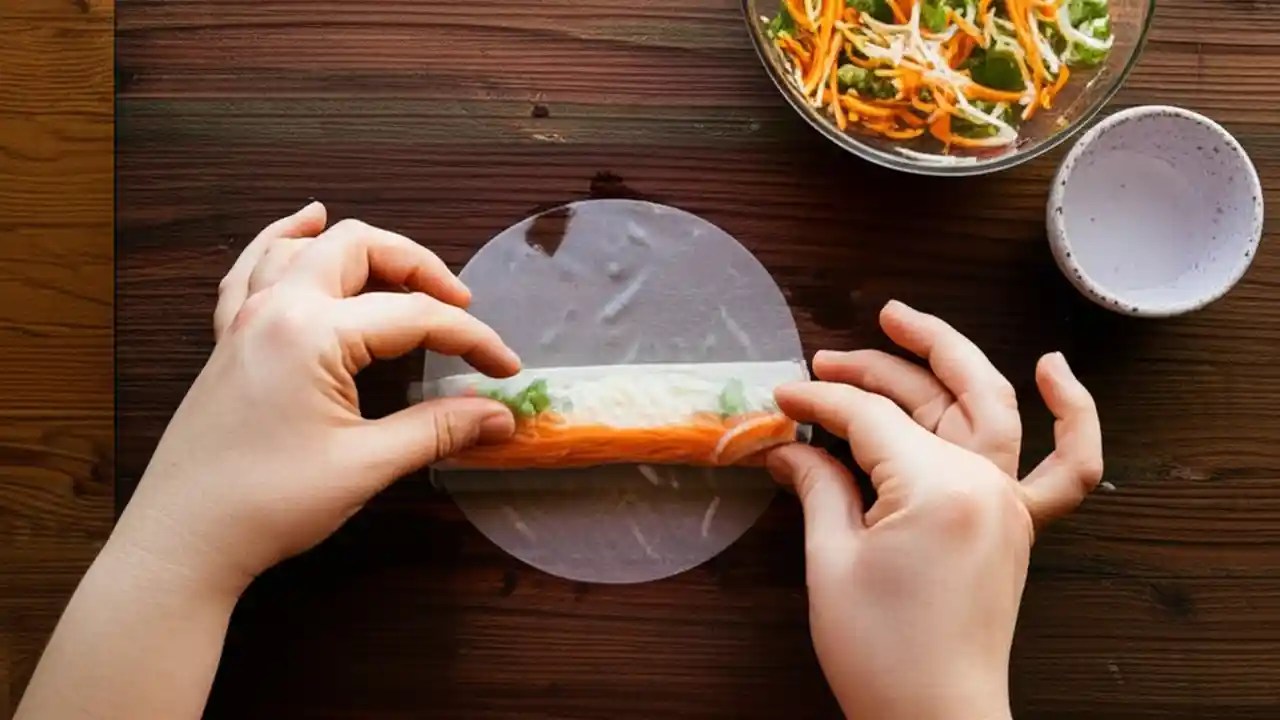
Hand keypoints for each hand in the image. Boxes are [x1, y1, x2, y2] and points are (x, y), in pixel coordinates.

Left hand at [115, 202, 521, 596]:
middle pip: (357, 246)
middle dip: (418, 266)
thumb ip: (437, 430)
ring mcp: (244, 319)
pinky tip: (303, 226)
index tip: (506, 366)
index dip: (470, 339)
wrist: (182, 540)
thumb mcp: (364, 466)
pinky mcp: (227, 340)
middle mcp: (275, 307)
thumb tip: (498, 416)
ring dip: (357, 247)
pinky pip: (251, 266)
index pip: (413, 316)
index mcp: (312, 332)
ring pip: (305, 246)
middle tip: (459, 307)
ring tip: (399, 264)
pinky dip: (283, 239)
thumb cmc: (269, 504)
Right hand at [768, 300, 1102, 719]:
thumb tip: (789, 449)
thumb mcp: (830, 563)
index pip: (867, 418)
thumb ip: (818, 489)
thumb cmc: (881, 655)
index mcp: (935, 490)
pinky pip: (1068, 466)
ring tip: (904, 323)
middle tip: (823, 360)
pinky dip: (1075, 416)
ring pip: (989, 404)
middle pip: (928, 395)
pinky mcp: (1018, 527)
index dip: (817, 404)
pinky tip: (1056, 372)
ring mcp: (1009, 504)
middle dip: (870, 367)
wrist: (934, 719)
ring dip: (950, 357)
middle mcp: (984, 485)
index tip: (781, 401)